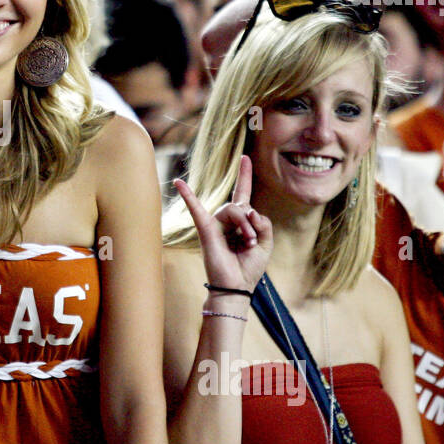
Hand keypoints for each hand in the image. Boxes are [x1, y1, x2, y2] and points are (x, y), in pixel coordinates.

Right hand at [173, 155, 271, 293]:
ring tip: (246, 243)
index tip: (245, 157)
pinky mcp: (206, 230)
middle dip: (252, 223)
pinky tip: (178, 182)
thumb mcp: (266, 243)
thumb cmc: (249, 268)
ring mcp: (215, 223)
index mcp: (242, 221)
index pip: (243, 192)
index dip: (245, 175)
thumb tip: (250, 211)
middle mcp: (227, 219)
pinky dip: (188, 196)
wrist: (236, 286)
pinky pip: (196, 209)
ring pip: (234, 210)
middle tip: (251, 242)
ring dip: (245, 226)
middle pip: (242, 205)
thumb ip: (263, 224)